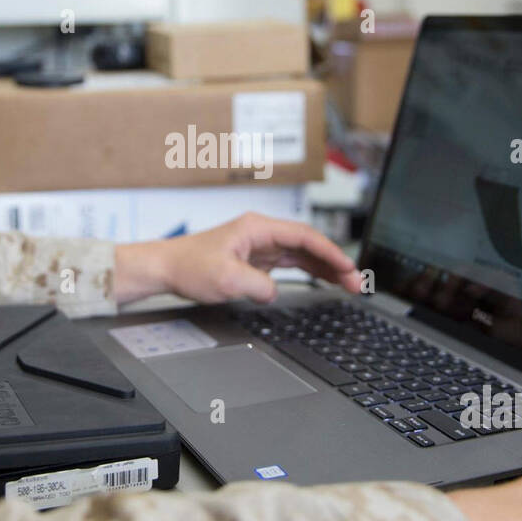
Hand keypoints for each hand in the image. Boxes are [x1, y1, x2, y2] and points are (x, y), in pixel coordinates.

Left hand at [113, 212, 362, 304]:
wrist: (165, 269)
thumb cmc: (188, 266)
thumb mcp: (226, 279)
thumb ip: (257, 285)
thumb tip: (274, 292)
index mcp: (257, 228)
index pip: (303, 236)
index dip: (329, 252)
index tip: (347, 267)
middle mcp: (261, 233)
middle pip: (308, 245)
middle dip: (335, 262)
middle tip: (356, 282)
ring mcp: (260, 247)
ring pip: (302, 255)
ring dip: (325, 269)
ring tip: (348, 284)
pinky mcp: (256, 261)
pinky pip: (291, 264)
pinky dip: (310, 272)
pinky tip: (324, 281)